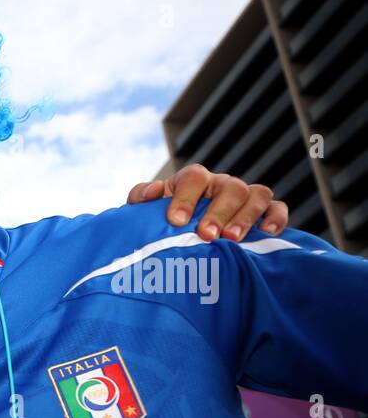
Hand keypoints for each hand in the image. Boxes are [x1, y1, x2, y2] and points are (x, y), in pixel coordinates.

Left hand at [127, 163, 288, 241]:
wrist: (181, 240)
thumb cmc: (164, 224)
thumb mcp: (147, 210)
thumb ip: (142, 197)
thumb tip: (152, 192)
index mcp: (194, 181)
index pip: (194, 177)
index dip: (186, 197)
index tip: (176, 221)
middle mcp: (222, 185)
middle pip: (230, 187)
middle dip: (218, 211)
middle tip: (206, 234)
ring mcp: (245, 197)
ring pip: (256, 195)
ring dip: (246, 216)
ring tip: (231, 239)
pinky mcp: (264, 212)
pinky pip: (277, 208)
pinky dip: (276, 217)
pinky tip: (268, 232)